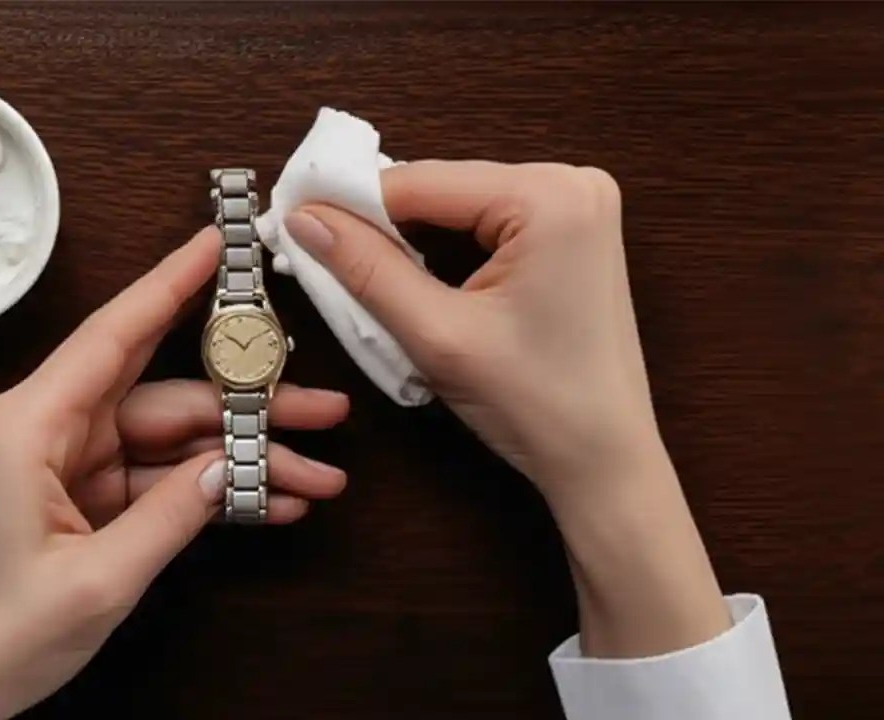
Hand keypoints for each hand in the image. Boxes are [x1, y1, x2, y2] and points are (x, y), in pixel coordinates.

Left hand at [0, 228, 348, 719]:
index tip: (215, 242)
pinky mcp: (76, 496)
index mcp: (23, 427)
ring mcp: (62, 464)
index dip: (170, 284)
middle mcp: (41, 429)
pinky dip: (208, 490)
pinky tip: (269, 501)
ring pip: (170, 439)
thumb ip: (173, 514)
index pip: (113, 335)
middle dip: (248, 403)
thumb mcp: (97, 581)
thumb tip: (232, 465)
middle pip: (162, 394)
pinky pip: (156, 478)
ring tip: (317, 474)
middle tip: (323, 406)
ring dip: (241, 458)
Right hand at [283, 161, 728, 656]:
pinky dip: (441, 245)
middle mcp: (573, 184)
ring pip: (458, 206)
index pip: (420, 182)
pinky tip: (403, 269)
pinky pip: (485, 223)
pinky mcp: (571, 235)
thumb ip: (366, 269)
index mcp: (551, 197)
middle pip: (440, 188)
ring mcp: (578, 207)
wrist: (604, 462)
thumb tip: (306, 219)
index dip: (347, 201)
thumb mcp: (437, 335)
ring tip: (347, 261)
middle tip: (310, 243)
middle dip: (376, 220)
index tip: (289, 216)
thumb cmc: (540, 405)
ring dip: (405, 233)